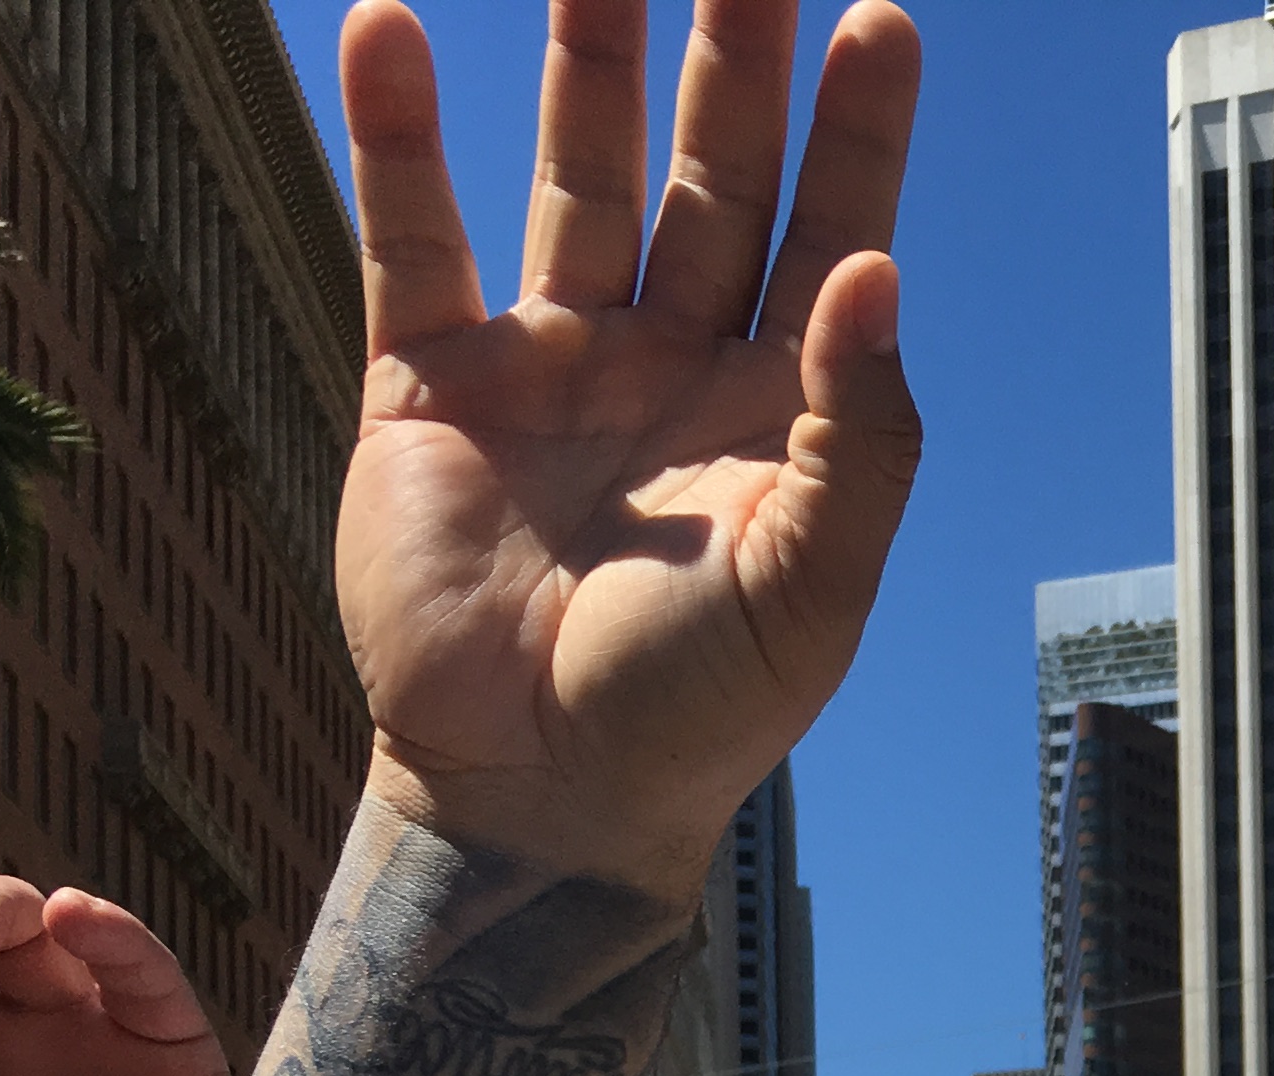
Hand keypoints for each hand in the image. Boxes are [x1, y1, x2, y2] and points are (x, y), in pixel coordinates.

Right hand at [336, 0, 923, 893]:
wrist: (541, 799)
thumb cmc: (697, 712)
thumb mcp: (816, 587)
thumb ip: (862, 436)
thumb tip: (876, 271)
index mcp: (780, 407)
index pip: (829, 234)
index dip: (855, 132)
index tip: (882, 19)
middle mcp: (671, 362)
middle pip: (708, 172)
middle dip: (727, 54)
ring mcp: (551, 362)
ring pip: (575, 175)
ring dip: (585, 60)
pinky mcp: (430, 386)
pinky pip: (414, 240)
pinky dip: (399, 138)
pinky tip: (391, 30)